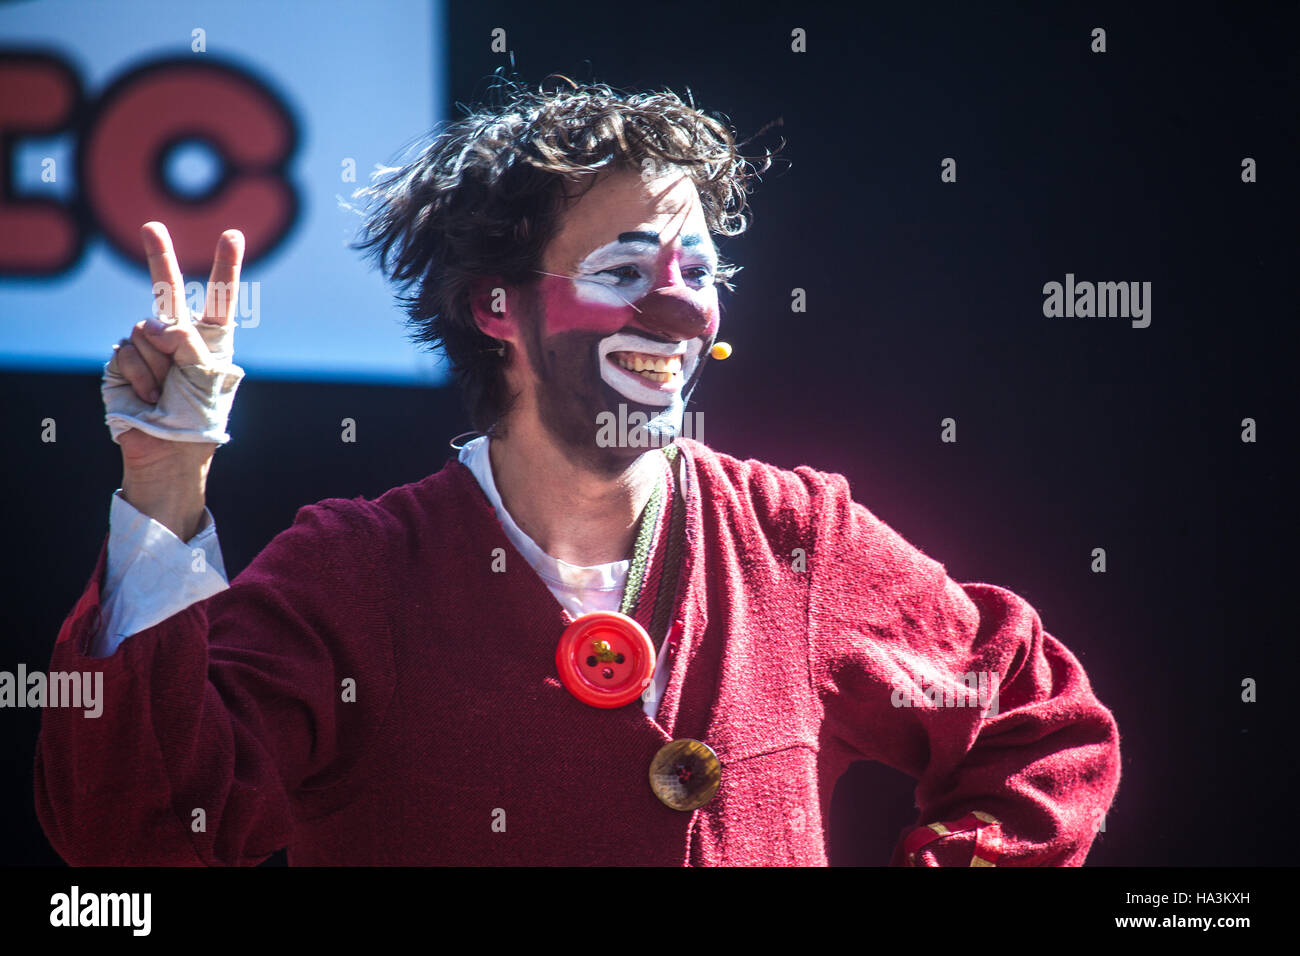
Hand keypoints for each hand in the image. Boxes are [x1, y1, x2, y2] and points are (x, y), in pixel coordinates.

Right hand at [111, 222, 244, 538]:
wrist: (168, 454)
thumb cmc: (199, 419)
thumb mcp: (207, 378)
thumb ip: (188, 343)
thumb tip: (152, 324)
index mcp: (211, 341)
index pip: (219, 298)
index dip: (225, 266)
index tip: (231, 234)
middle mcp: (178, 339)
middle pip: (167, 291)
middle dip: (160, 257)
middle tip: (152, 226)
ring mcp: (148, 348)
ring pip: (145, 332)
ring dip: (157, 365)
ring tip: (165, 392)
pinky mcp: (122, 362)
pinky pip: (127, 353)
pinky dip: (139, 376)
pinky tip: (147, 397)